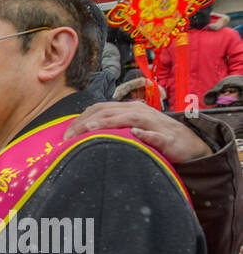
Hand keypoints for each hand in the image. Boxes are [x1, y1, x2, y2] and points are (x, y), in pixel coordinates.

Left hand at [64, 101, 210, 163]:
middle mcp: (139, 112)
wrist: (188, 145)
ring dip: (109, 123)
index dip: (80, 119)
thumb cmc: (154, 137)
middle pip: (109, 111)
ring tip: (91, 129)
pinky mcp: (167, 137)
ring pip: (129, 118)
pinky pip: (155, 134)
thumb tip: (84, 134)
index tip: (64, 135)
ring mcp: (154, 123)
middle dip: (86, 122)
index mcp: (128, 110)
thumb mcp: (130, 130)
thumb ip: (111, 129)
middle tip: (68, 137)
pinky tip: (135, 134)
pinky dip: (145, 133)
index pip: (99, 109)